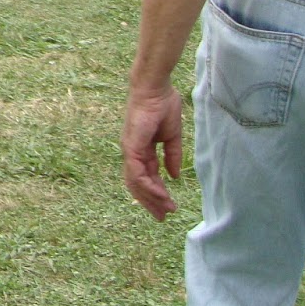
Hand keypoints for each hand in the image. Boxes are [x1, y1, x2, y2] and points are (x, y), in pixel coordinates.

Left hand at [122, 82, 183, 220]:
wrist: (155, 89)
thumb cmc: (163, 106)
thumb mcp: (172, 137)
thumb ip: (172, 156)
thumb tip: (174, 176)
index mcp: (142, 149)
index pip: (147, 177)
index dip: (157, 193)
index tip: (168, 206)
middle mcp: (132, 151)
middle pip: (137, 184)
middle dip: (150, 201)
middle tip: (163, 217)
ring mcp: (130, 149)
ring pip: (135, 182)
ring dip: (151, 197)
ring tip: (166, 210)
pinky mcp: (130, 146)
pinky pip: (137, 172)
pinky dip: (148, 185)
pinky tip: (161, 195)